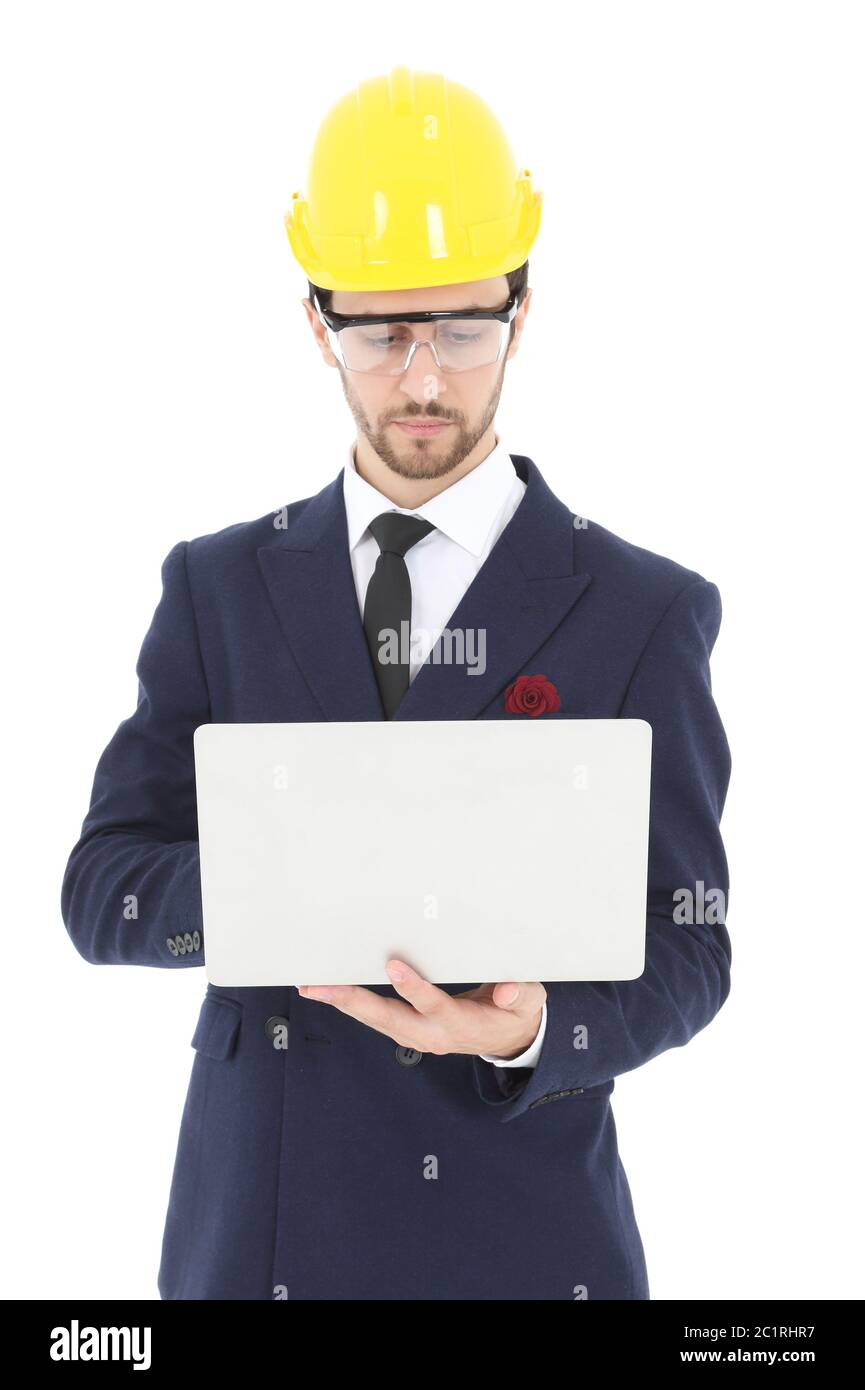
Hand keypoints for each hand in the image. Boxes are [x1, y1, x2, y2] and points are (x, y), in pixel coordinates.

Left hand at [298, 960, 546, 1058]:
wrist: (509, 1039)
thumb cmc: (516, 1012)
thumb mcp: (529, 1002)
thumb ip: (521, 994)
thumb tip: (508, 991)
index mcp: (463, 1025)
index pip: (435, 1007)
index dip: (415, 989)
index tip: (394, 965)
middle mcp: (434, 1035)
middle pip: (389, 1020)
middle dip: (352, 1002)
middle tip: (320, 986)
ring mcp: (418, 1035)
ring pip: (375, 1020)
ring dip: (342, 1003)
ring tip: (312, 986)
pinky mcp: (409, 1030)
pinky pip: (375, 1018)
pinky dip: (351, 1004)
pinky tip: (329, 990)